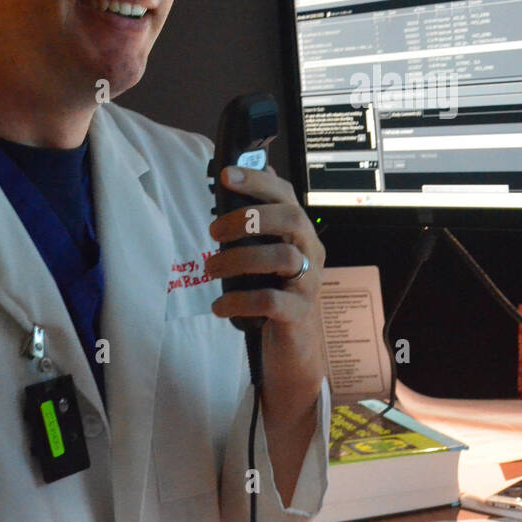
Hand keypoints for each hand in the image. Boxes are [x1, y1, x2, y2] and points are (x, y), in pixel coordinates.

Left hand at [204, 165, 326, 432]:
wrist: (295, 349)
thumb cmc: (276, 294)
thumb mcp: (267, 255)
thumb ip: (261, 221)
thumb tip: (254, 171)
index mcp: (301, 234)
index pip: (287, 196)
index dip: (259, 182)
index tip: (227, 175)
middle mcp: (311, 253)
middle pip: (292, 219)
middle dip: (249, 218)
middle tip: (214, 233)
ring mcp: (309, 284)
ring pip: (283, 257)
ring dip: (239, 259)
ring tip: (210, 270)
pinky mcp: (299, 314)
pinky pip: (272, 301)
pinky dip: (240, 301)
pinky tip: (219, 306)